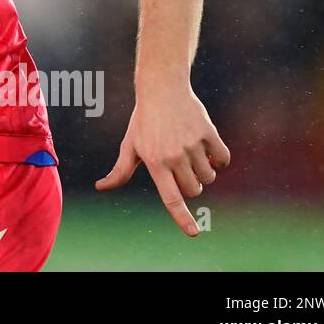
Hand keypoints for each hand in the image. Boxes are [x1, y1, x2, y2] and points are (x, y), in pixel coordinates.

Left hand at [95, 84, 230, 236]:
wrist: (162, 89)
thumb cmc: (143, 121)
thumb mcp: (129, 145)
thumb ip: (120, 171)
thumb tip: (100, 187)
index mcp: (154, 162)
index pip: (170, 197)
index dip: (181, 218)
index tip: (193, 234)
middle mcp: (174, 156)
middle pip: (193, 190)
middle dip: (190, 185)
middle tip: (180, 167)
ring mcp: (192, 144)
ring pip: (208, 177)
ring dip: (204, 172)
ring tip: (191, 154)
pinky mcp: (208, 133)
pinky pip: (223, 159)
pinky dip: (219, 159)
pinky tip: (208, 150)